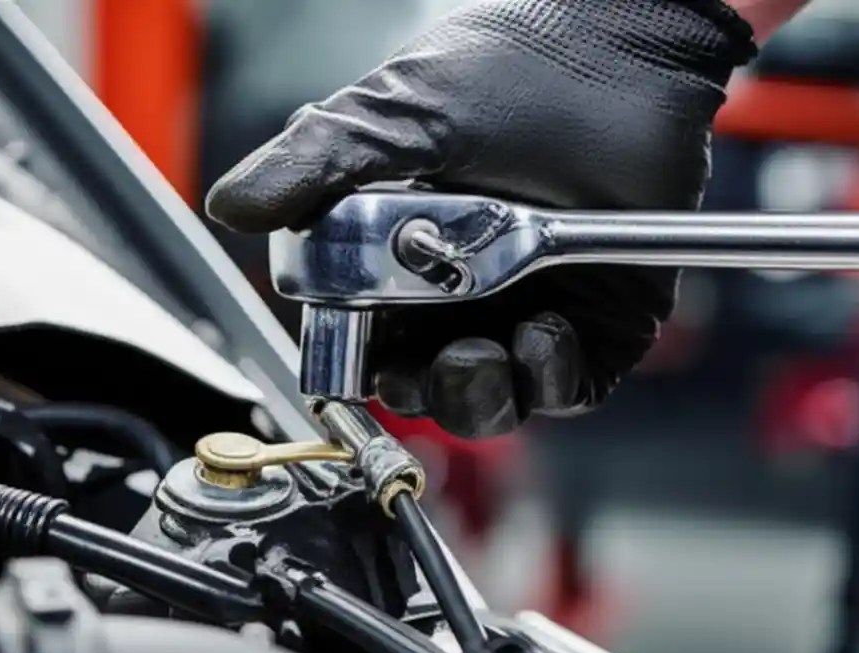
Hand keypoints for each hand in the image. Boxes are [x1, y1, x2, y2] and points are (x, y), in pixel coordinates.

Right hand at [207, 0, 756, 437]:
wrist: (627, 49)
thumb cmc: (515, 67)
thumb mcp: (402, 113)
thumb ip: (318, 163)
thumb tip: (231, 204)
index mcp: (404, 252)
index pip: (366, 339)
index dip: (361, 362)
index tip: (364, 357)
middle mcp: (466, 288)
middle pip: (428, 383)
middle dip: (424, 389)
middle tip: (428, 362)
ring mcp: (533, 306)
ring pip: (496, 399)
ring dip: (481, 393)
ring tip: (486, 349)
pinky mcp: (601, 319)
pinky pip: (571, 385)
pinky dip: (552, 377)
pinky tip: (545, 332)